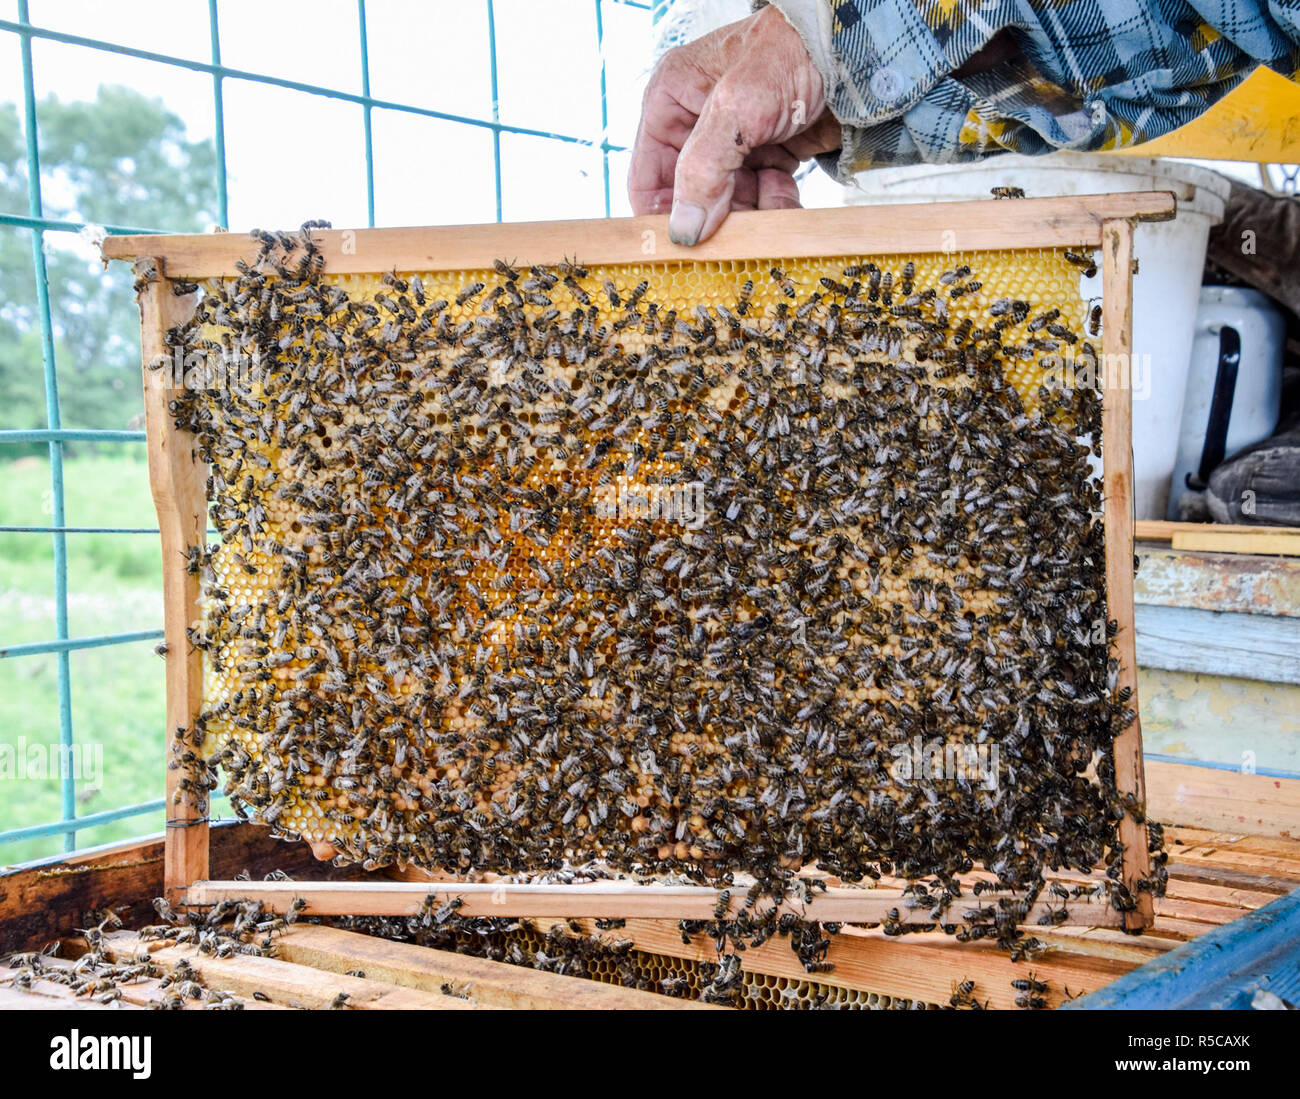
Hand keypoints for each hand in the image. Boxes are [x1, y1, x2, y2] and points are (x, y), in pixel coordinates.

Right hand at [628, 5, 840, 245]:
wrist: (856, 49)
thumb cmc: (793, 51)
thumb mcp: (738, 106)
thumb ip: (703, 169)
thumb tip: (684, 229)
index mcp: (671, 103)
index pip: (647, 179)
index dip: (661, 216)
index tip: (683, 248)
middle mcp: (697, 126)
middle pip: (691, 200)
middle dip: (716, 218)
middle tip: (740, 229)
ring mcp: (734, 145)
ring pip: (728, 206)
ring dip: (752, 214)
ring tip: (775, 194)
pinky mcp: (768, 156)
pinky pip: (761, 200)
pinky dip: (775, 205)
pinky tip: (787, 189)